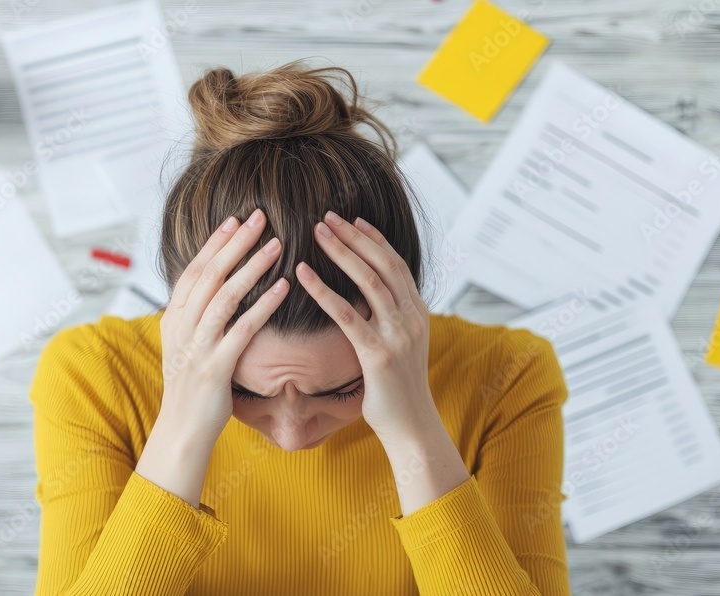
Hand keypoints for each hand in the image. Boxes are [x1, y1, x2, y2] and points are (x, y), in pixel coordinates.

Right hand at [137, 208, 288, 507]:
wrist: (181, 433)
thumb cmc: (192, 389)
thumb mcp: (186, 346)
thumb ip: (196, 316)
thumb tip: (215, 287)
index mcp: (174, 320)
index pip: (194, 271)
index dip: (215, 243)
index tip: (236, 219)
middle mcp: (181, 329)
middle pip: (208, 275)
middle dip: (235, 243)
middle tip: (259, 217)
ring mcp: (196, 349)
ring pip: (223, 297)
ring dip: (251, 267)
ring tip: (276, 244)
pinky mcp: (215, 370)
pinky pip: (241, 331)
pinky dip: (263, 307)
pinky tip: (284, 288)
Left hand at [295, 210, 437, 442]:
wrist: (412, 426)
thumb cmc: (398, 389)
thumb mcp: (403, 346)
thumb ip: (391, 319)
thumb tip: (372, 300)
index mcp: (418, 313)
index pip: (396, 263)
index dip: (374, 238)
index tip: (352, 219)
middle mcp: (411, 318)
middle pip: (383, 263)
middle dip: (354, 236)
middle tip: (328, 216)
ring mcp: (397, 334)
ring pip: (368, 281)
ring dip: (340, 252)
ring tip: (316, 232)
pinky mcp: (378, 354)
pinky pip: (346, 314)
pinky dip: (322, 289)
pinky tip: (301, 273)